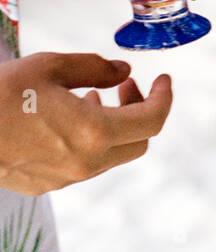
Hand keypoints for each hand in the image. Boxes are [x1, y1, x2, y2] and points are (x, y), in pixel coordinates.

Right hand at [0, 53, 171, 195]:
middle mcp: (85, 163)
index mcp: (93, 132)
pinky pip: (81, 165)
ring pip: (110, 156)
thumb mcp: (50, 66)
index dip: (164, 97)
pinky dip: (88, 141)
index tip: (162, 79)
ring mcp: (64, 180)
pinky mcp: (43, 186)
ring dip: (112, 126)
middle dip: (140, 111)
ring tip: (89, 96)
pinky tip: (63, 119)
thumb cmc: (1, 92)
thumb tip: (123, 72)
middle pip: (138, 143)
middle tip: (122, 86)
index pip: (152, 121)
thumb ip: (95, 68)